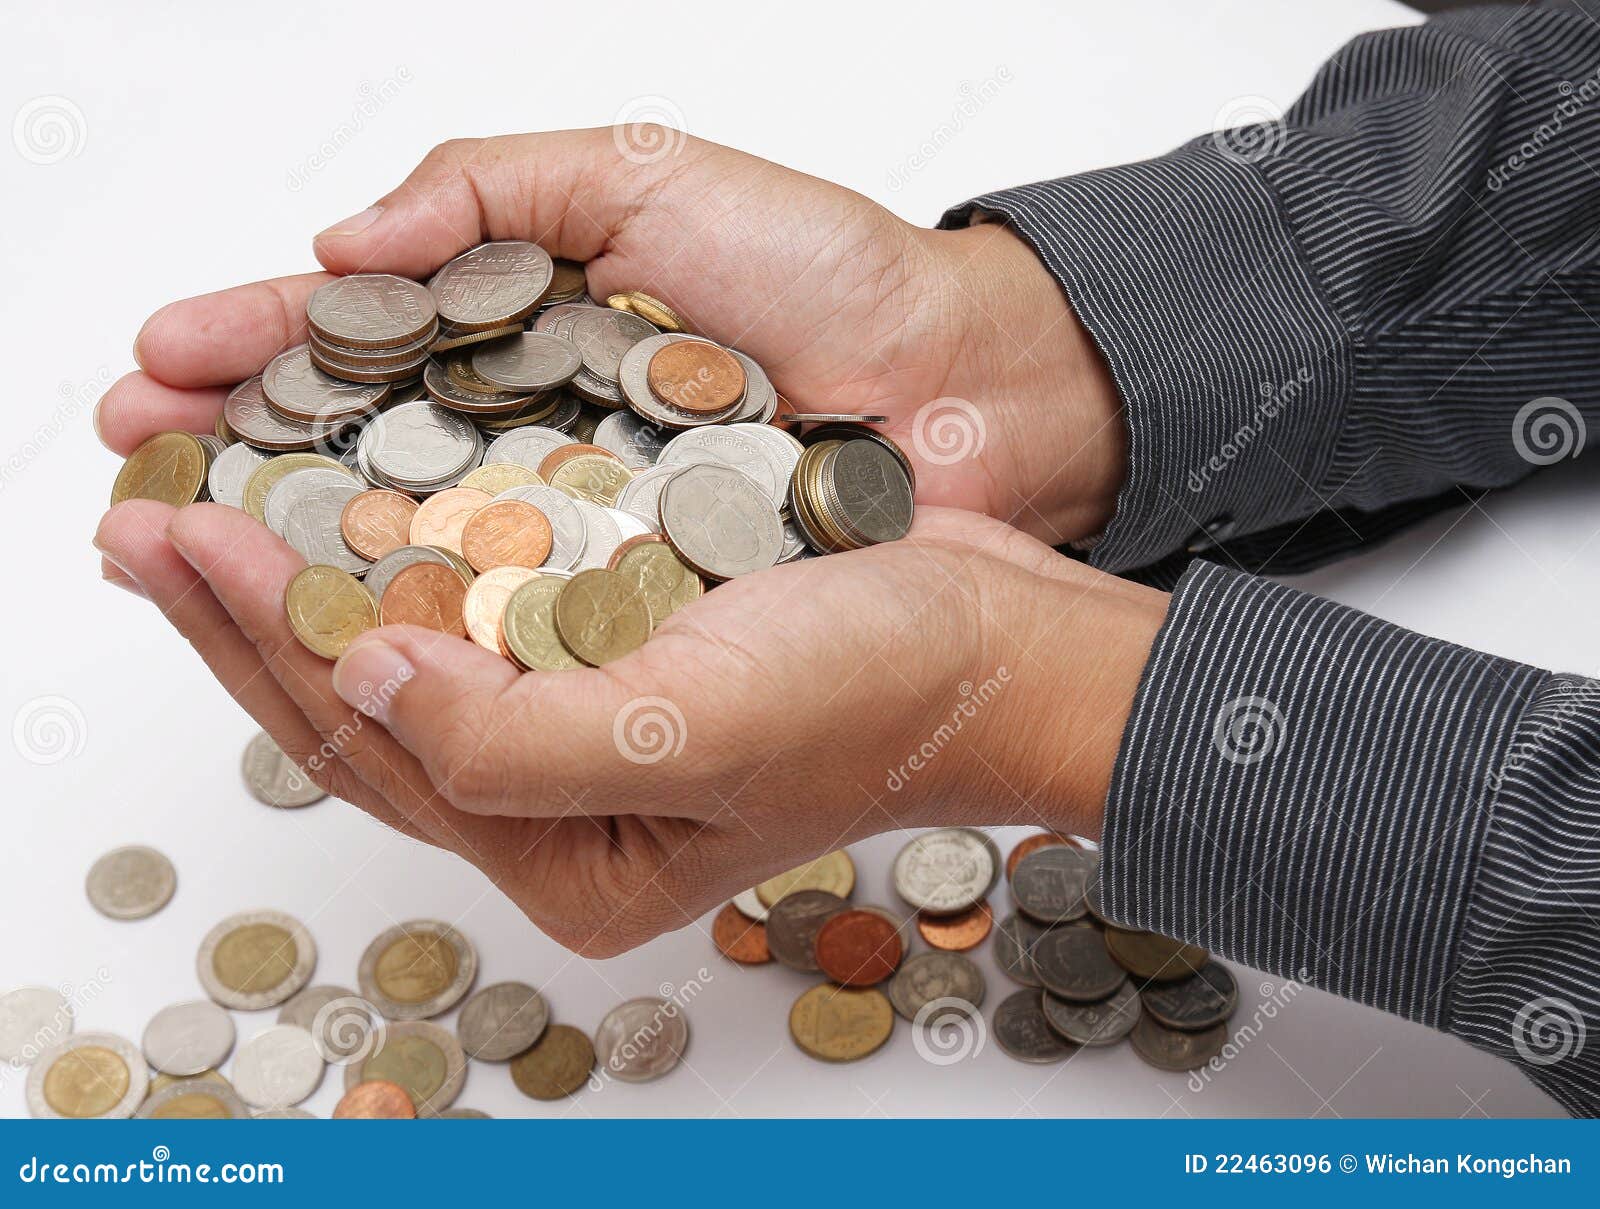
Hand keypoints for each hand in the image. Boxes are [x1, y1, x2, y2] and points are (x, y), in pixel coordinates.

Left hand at [94, 496, 1164, 955]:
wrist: (1004, 640)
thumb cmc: (881, 697)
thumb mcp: (693, 732)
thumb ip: (506, 741)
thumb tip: (357, 681)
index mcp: (571, 860)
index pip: (374, 753)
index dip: (264, 642)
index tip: (181, 533)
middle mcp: (568, 801)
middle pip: (369, 707)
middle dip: (252, 613)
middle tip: (142, 516)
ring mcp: (595, 718)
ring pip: (415, 644)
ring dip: (315, 567)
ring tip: (215, 496)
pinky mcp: (625, 639)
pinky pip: (485, 593)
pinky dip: (412, 540)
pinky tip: (358, 487)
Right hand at [101, 128, 1126, 544]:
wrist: (966, 385)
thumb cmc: (826, 273)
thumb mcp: (645, 178)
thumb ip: (488, 191)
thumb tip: (338, 242)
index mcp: (526, 325)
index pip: (356, 340)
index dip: (251, 349)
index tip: (156, 368)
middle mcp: (538, 432)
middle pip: (356, 449)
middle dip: (238, 450)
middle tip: (133, 466)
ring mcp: (583, 523)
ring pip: (413, 545)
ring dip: (296, 549)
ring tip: (187, 544)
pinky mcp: (634, 602)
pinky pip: (510, 620)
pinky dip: (423, 625)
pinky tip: (336, 625)